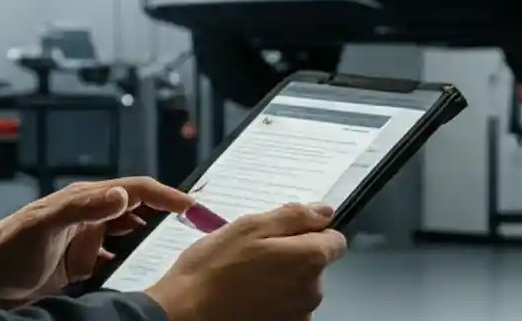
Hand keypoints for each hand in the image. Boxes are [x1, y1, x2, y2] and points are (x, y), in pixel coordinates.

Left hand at [0, 177, 192, 305]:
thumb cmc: (10, 247)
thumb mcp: (46, 225)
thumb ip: (83, 208)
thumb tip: (122, 194)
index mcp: (84, 199)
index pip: (134, 188)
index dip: (164, 194)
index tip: (191, 205)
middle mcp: (89, 213)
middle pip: (136, 205)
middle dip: (164, 209)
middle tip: (193, 220)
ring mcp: (85, 236)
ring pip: (127, 228)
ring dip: (149, 231)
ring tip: (175, 239)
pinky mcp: (79, 260)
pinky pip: (114, 253)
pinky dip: (130, 255)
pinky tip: (139, 263)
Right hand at [146, 203, 347, 320]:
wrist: (186, 314)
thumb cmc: (213, 268)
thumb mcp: (250, 226)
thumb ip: (294, 216)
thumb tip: (324, 212)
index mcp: (309, 259)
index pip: (335, 239)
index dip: (311, 231)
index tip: (283, 233)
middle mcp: (312, 291)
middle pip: (315, 263)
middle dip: (292, 255)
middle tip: (255, 253)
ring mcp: (299, 315)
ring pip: (299, 286)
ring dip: (281, 279)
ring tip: (246, 276)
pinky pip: (287, 307)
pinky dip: (272, 301)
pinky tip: (247, 296)